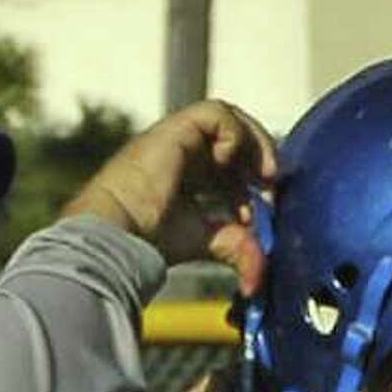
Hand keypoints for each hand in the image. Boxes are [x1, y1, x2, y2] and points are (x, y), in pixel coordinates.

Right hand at [64, 100, 276, 290]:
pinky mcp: (174, 129)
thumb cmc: (148, 241)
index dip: (249, 182)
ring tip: (265, 172)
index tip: (260, 208)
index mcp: (185, 175)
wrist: (119, 233)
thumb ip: (235, 248)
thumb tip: (257, 277)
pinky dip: (233, 133)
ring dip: (253, 140)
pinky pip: (214, 113)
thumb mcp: (206, 241)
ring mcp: (176, 137)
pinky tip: (229, 163)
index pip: (227, 165)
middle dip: (258, 156)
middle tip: (272, 183)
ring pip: (226, 118)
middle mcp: (180, 152)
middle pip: (232, 136)